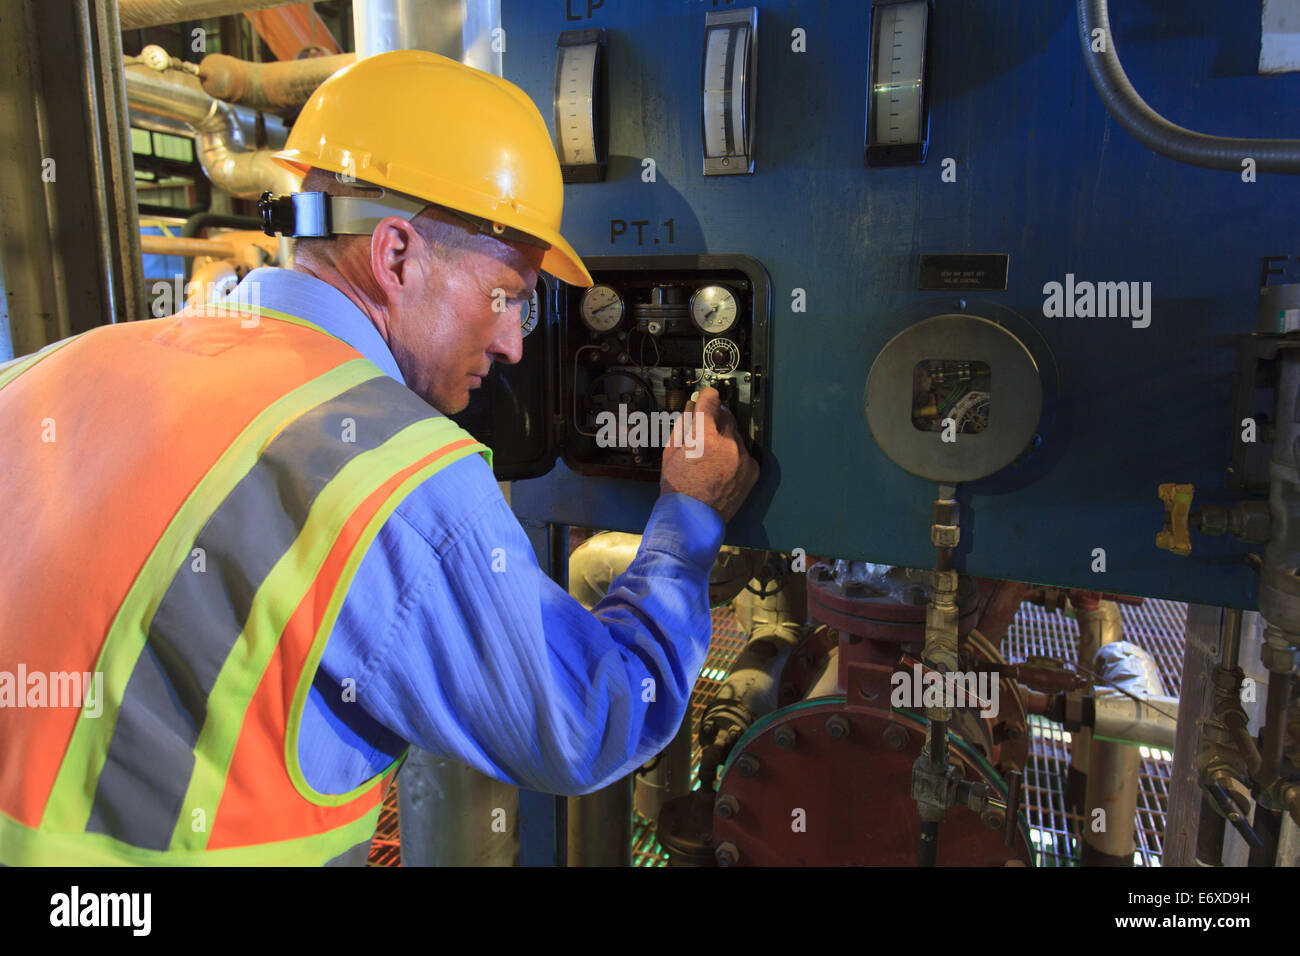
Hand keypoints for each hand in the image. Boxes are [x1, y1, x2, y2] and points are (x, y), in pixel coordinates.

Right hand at [660, 387, 758, 521]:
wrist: (693, 519)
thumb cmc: (678, 487)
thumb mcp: (671, 452)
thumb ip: (683, 424)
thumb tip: (692, 407)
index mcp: (704, 436)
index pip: (710, 401)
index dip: (707, 395)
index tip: (707, 394)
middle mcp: (727, 443)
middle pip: (726, 415)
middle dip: (716, 418)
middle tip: (706, 428)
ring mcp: (742, 457)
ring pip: (735, 435)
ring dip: (725, 438)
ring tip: (712, 456)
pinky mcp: (752, 470)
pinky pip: (744, 453)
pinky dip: (735, 455)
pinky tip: (723, 467)